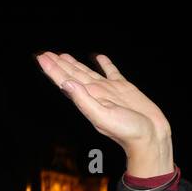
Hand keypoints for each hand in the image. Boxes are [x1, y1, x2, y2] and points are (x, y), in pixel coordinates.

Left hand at [36, 52, 173, 176]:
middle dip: (58, 64)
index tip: (41, 58)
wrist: (150, 136)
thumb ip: (83, 100)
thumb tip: (66, 83)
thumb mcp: (102, 116)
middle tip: (45, 54)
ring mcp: (109, 90)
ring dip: (74, 64)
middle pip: (72, 75)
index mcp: (87, 99)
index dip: (52, 70)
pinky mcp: (124, 88)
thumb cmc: (127, 131)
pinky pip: (111, 72)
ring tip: (63, 56)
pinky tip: (99, 57)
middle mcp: (95, 93)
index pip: (65, 81)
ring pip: (87, 72)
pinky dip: (105, 64)